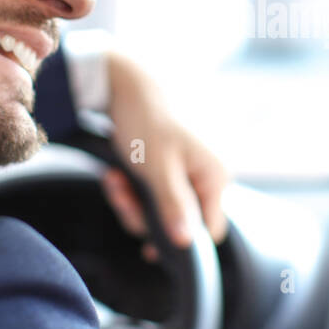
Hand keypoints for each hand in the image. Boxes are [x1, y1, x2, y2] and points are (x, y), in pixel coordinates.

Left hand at [100, 52, 228, 258]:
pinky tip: (115, 174)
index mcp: (215, 176)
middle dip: (143, 214)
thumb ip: (174, 207)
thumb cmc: (146, 121)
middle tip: (118, 192)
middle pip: (179, 222)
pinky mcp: (168, 168)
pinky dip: (130, 189)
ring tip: (112, 179)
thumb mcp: (158, 168)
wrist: (124, 84)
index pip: (210, 229)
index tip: (147, 242)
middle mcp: (207, 176)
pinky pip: (151, 194)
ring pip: (159, 210)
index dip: (180, 240)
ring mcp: (187, 172)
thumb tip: (189, 244)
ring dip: (130, 200)